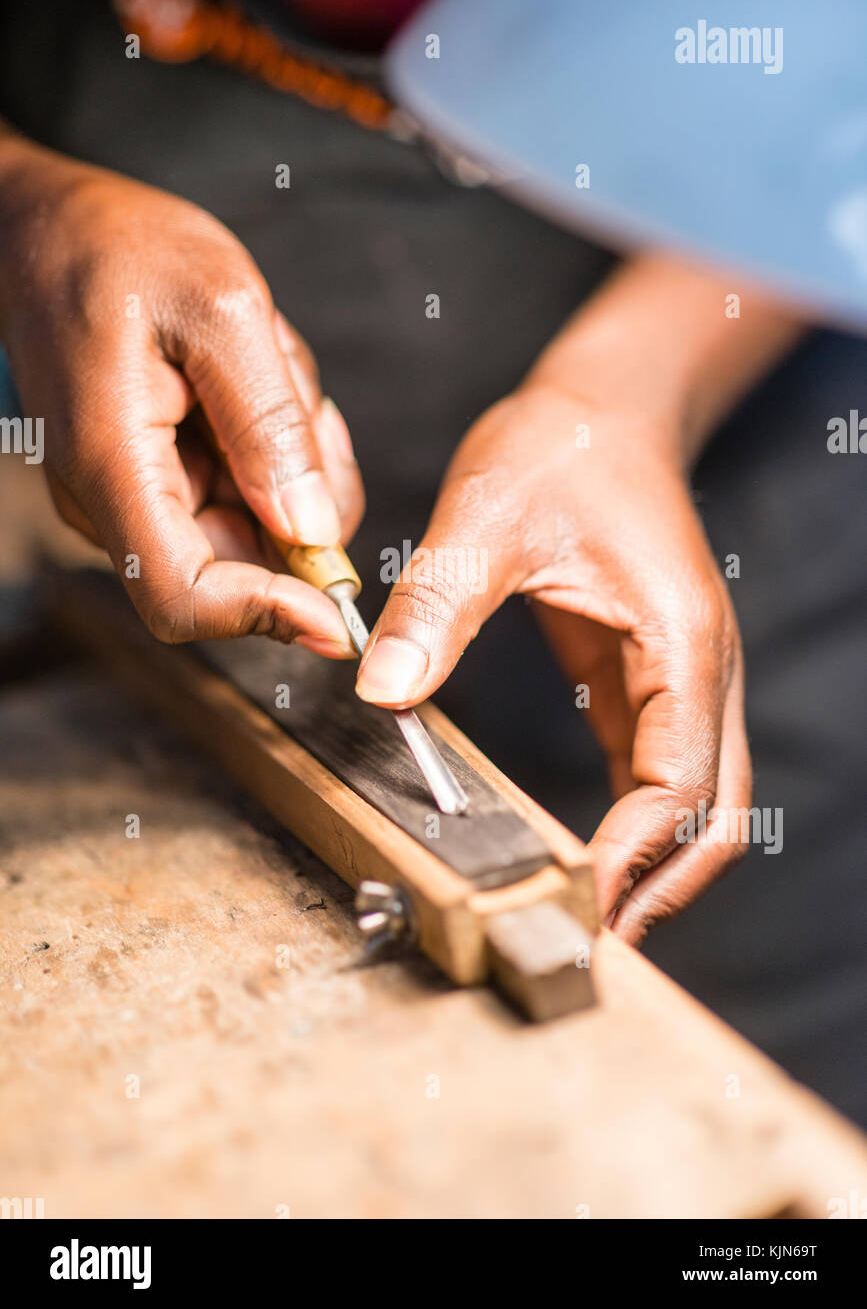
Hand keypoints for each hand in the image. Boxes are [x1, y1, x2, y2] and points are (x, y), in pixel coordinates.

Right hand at [0, 137, 362, 651]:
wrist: (48, 227)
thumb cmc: (118, 248)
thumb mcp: (221, 306)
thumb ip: (270, 422)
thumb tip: (309, 529)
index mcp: (113, 464)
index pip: (182, 598)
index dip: (267, 615)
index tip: (339, 605)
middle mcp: (113, 499)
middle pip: (237, 564)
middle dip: (300, 504)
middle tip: (306, 406)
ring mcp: (134, 493)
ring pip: (250, 523)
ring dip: (289, 460)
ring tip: (268, 367)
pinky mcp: (156, 477)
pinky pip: (238, 491)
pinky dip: (271, 445)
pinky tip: (254, 378)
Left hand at [356, 379, 750, 943]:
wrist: (602, 409)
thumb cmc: (563, 448)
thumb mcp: (486, 517)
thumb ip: (436, 606)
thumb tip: (381, 692)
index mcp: (679, 641)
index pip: (679, 783)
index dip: (632, 856)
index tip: (575, 903)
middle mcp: (697, 671)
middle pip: (714, 817)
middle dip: (660, 889)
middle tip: (587, 945)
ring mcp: (678, 681)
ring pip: (696, 806)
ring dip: (653, 870)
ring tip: (585, 923)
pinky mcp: (645, 682)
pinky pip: (656, 774)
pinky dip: (634, 828)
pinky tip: (584, 858)